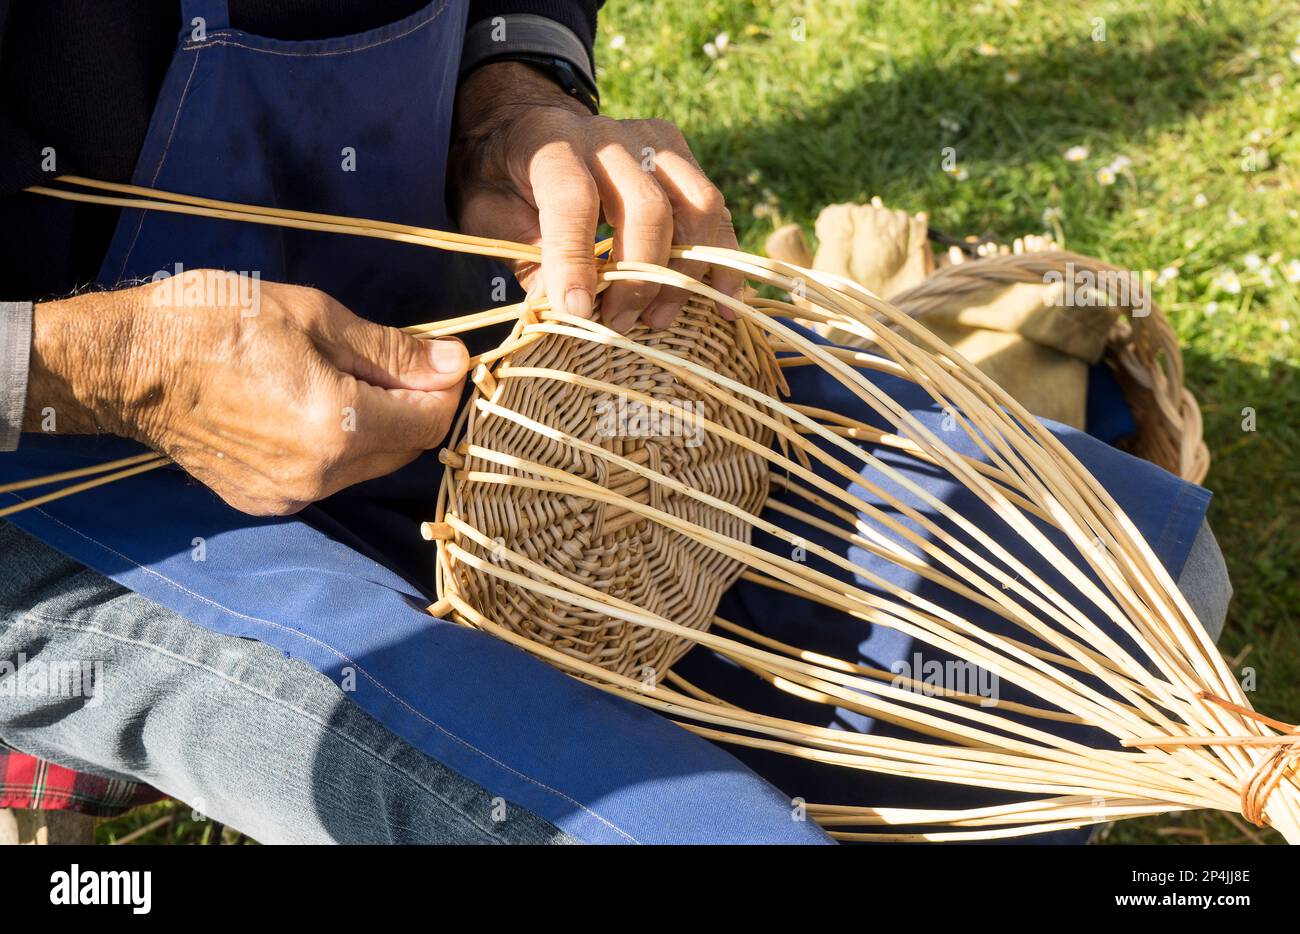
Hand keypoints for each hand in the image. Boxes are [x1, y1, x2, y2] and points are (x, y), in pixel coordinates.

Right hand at [24, 270, 468, 514]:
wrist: (127, 364)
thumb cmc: (217, 322)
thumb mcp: (316, 317)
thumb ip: (392, 352)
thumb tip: (454, 363)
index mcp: (339, 429)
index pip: (429, 423)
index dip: (445, 388)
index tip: (439, 356)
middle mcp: (321, 476)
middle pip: (404, 450)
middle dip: (413, 408)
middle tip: (392, 361)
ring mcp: (289, 496)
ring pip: (367, 467)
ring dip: (377, 428)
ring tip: (344, 378)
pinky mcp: (263, 501)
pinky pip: (327, 477)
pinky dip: (338, 446)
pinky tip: (308, 407)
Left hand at [450, 61, 742, 331]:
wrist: (527, 124)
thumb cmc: (502, 178)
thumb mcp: (485, 210)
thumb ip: (519, 252)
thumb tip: (564, 306)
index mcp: (551, 144)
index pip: (574, 201)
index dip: (577, 261)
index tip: (577, 312)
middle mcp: (609, 136)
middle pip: (648, 207)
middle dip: (638, 278)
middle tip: (618, 324)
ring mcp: (653, 143)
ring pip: (696, 207)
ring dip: (684, 274)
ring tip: (659, 320)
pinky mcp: (680, 157)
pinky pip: (716, 211)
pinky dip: (723, 260)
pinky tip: (722, 302)